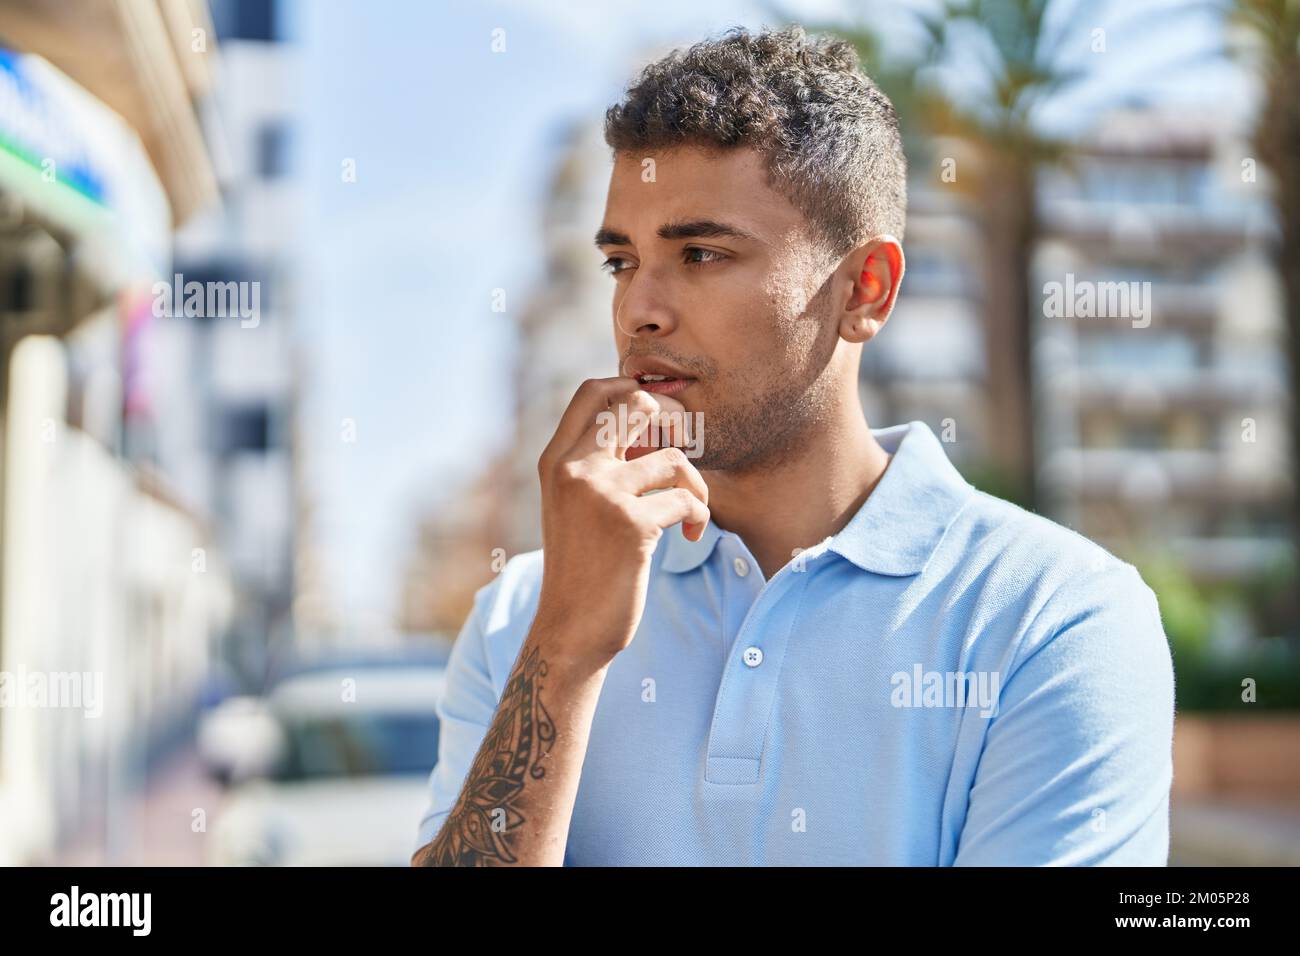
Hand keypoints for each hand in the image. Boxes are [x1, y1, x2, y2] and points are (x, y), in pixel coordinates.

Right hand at [534, 377, 708, 665]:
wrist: (571, 628)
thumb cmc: (581, 567)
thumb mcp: (571, 506)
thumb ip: (592, 464)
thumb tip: (640, 416)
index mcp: (555, 461)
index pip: (592, 392)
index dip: (631, 390)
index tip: (658, 418)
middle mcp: (573, 469)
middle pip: (634, 406)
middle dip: (671, 425)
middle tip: (679, 460)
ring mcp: (600, 494)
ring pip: (672, 457)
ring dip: (695, 485)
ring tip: (690, 513)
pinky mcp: (630, 524)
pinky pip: (685, 499)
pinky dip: (698, 517)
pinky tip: (690, 536)